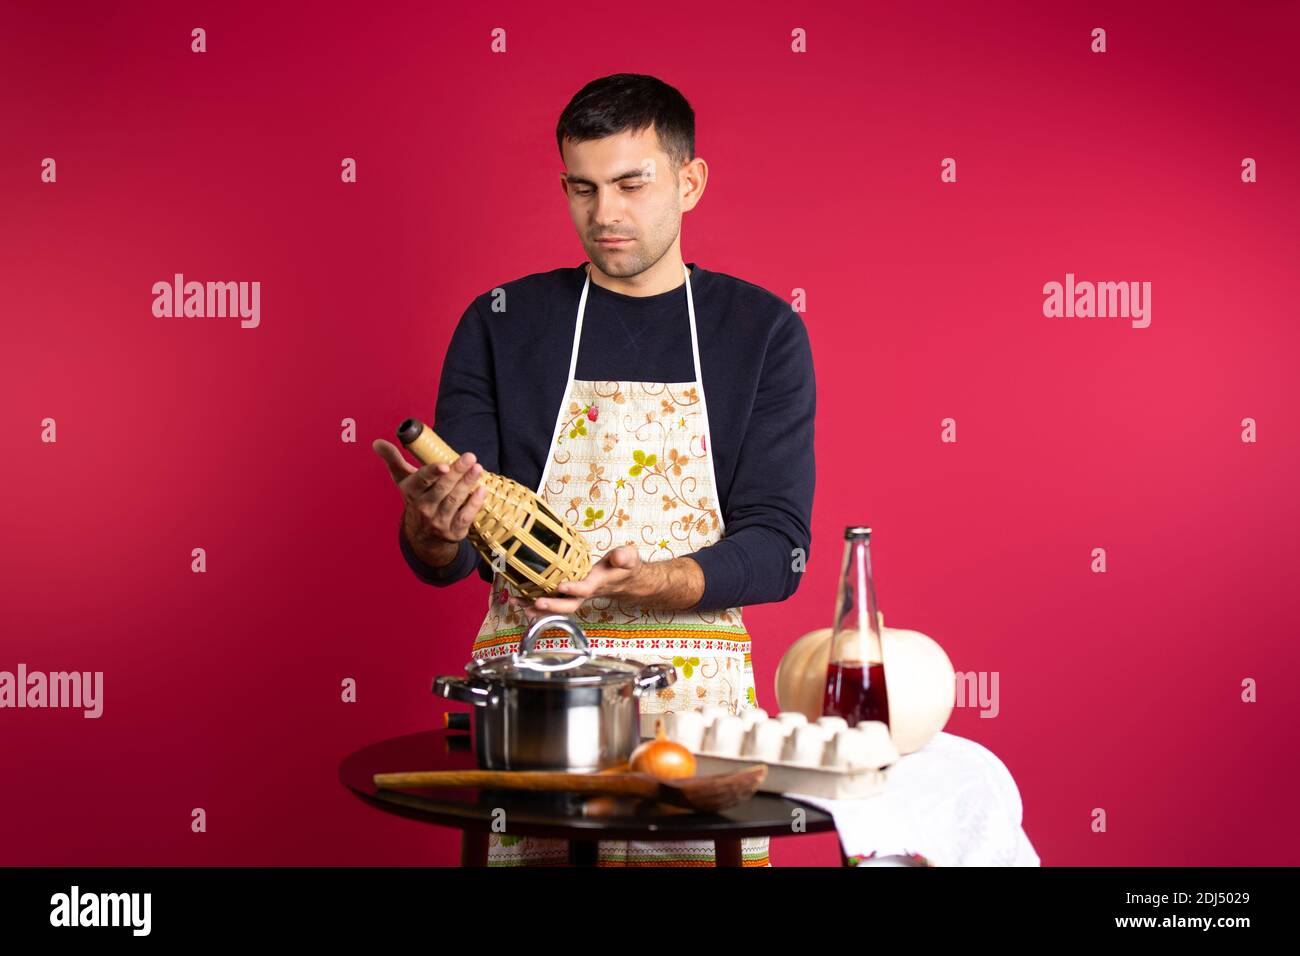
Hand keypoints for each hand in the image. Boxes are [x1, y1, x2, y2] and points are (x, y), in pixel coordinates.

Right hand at [372, 439, 488, 562]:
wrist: (423, 536)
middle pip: (442, 489)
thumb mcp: (403, 480)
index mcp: (411, 492)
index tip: (445, 464)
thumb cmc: (417, 498)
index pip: (421, 481)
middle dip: (457, 473)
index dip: (433, 473)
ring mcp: (439, 521)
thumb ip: (393, 459)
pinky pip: (465, 517)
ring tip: (478, 468)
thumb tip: (377, 442)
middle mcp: (424, 508)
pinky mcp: (454, 531)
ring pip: (454, 501)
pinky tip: (482, 489)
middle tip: (470, 457)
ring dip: (467, 484)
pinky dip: (474, 503)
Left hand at [510, 545, 645, 623]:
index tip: (561, 586)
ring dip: (538, 608)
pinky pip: (552, 601)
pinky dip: (535, 603)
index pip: (585, 589)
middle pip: (569, 605)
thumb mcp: (628, 557)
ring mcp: (576, 595)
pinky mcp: (569, 594)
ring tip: (519, 604)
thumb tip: (618, 556)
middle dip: (553, 606)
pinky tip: (519, 599)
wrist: (625, 580)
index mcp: (598, 583)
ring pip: (557, 607)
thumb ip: (624, 556)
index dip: (574, 589)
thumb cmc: (625, 566)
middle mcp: (586, 593)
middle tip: (537, 603)